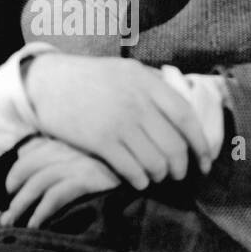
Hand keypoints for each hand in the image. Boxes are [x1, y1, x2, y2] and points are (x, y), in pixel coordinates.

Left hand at [1, 136, 119, 228]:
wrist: (144, 159)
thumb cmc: (113, 156)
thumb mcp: (84, 145)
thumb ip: (57, 146)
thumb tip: (23, 153)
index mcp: (63, 136)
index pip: (28, 151)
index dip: (15, 172)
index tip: (11, 188)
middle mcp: (65, 146)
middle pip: (26, 167)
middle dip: (12, 191)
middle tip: (7, 211)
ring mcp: (74, 162)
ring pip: (36, 184)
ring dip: (20, 205)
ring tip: (12, 221)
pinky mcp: (85, 178)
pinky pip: (54, 196)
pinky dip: (41, 212)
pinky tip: (35, 224)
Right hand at [25, 55, 213, 189]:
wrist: (46, 82)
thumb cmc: (87, 78)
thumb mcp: (124, 71)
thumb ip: (153, 87)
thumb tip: (183, 117)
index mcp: (145, 81)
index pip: (186, 117)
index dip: (201, 144)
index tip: (205, 161)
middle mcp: (136, 101)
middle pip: (175, 146)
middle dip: (181, 167)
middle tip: (177, 174)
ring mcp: (118, 121)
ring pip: (156, 162)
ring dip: (160, 175)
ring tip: (154, 176)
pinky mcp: (100, 140)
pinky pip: (132, 170)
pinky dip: (140, 181)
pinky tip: (137, 180)